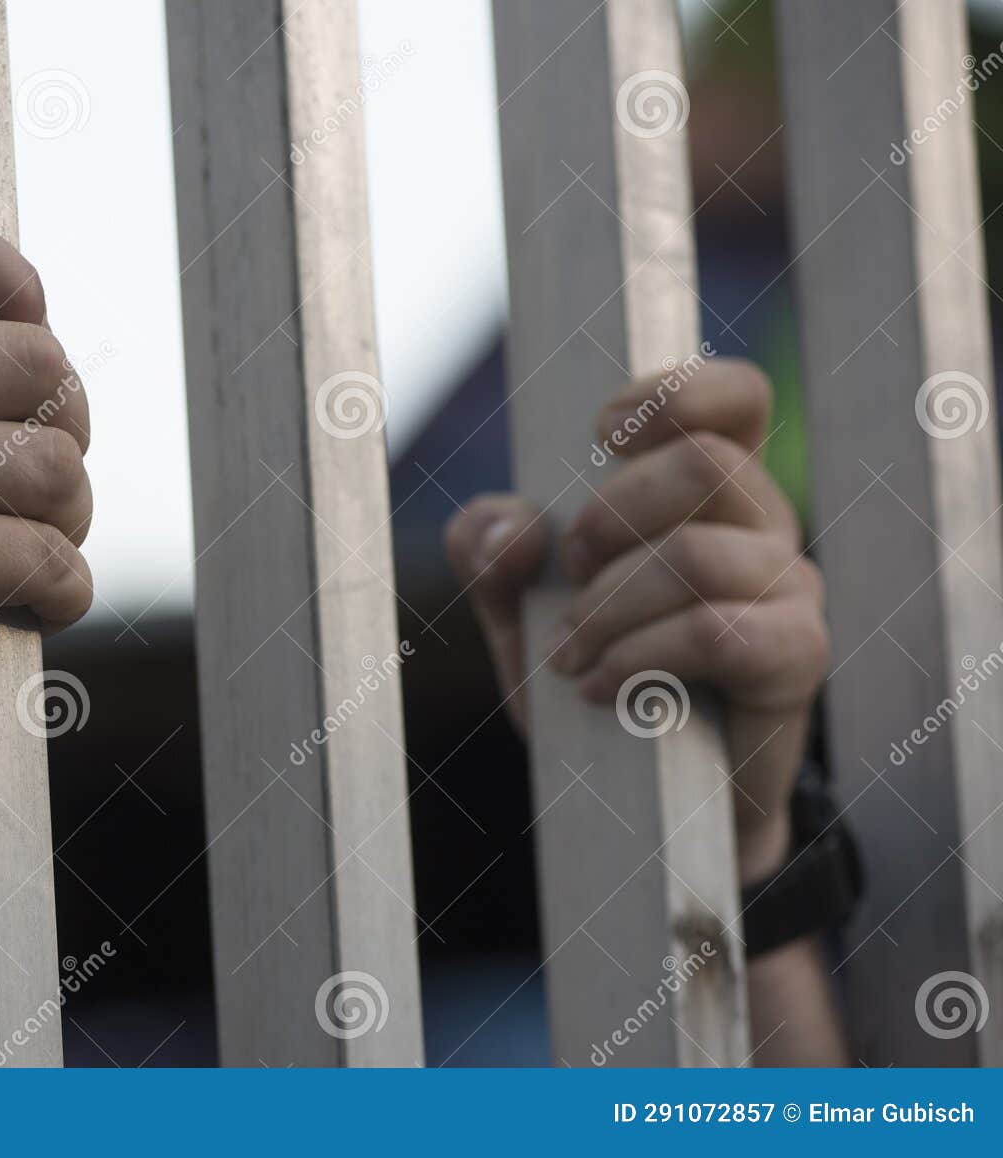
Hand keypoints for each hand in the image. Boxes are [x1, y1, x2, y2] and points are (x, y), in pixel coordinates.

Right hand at [0, 209, 93, 786]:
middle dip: (66, 433)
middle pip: (42, 363)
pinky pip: (55, 561)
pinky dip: (60, 597)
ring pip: (61, 467)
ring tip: (14, 557)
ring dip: (66, 525)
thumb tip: (38, 343)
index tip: (19, 363)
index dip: (13, 285)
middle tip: (31, 492)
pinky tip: (18, 610)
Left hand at [443, 359, 826, 882]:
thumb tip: (511, 529)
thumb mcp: (519, 612)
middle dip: (607, 518)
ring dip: (607, 610)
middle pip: (704, 463)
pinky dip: (639, 659)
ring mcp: (790, 588)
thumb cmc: (592, 678)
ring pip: (697, 555)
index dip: (673, 392)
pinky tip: (602, 690)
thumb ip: (492, 556)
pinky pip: (718, 632)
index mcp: (706, 491)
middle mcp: (761, 525)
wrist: (640, 800)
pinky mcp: (797, 657)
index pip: (736, 397)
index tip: (599, 435)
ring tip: (569, 660)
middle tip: (568, 579)